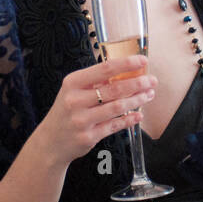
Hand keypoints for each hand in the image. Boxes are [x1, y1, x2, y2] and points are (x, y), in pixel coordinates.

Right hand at [32, 56, 154, 169]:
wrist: (51, 141)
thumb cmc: (67, 111)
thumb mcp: (73, 91)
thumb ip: (95, 82)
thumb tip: (126, 72)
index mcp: (72, 83)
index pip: (104, 69)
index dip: (126, 63)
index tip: (142, 60)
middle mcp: (75, 100)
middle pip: (114, 88)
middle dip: (138, 83)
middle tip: (152, 80)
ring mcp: (82, 120)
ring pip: (117, 107)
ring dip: (137, 100)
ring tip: (149, 95)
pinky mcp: (89, 136)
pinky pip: (115, 125)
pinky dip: (130, 119)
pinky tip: (139, 115)